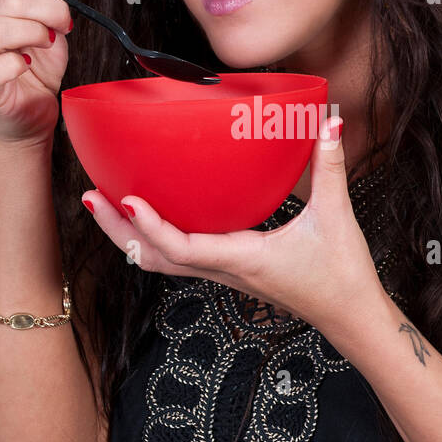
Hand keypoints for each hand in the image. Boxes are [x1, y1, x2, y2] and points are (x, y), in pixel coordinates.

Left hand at [81, 116, 385, 336]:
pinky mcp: (230, 271)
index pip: (181, 248)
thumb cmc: (341, 276)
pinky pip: (181, 257)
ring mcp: (223, 274)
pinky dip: (156, 237)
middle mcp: (223, 270)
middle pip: (153, 258)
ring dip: (130, 236)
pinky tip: (154, 213)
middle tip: (91, 197)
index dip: (150, 226)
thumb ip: (329, 167)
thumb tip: (327, 124)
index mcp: (241, 259)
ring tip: (107, 203)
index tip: (127, 199)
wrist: (350, 317)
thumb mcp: (335, 216)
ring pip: (162, 261)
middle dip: (117, 231)